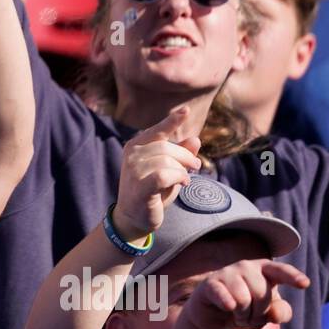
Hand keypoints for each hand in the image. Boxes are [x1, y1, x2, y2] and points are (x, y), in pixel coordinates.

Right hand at [114, 106, 201, 238]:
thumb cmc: (152, 191)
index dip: (172, 121)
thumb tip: (195, 139)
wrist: (133, 217)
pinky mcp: (140, 185)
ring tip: (185, 179)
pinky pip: (165, 175)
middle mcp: (132, 154)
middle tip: (196, 166)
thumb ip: (181, 154)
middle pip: (168, 148)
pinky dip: (179, 178)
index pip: (157, 131)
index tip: (185, 111)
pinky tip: (183, 183)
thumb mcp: (169, 170)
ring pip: (168, 162)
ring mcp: (134, 170)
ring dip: (182, 171)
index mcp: (136, 146)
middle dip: (186, 157)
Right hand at [182, 259, 309, 328]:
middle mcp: (247, 267)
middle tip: (249, 318)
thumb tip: (276, 314)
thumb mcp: (267, 314)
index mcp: (265, 270)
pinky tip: (227, 307)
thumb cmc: (246, 310)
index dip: (292, 277)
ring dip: (242, 317)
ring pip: (243, 299)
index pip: (281, 272)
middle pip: (261, 294)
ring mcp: (227, 273)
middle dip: (258, 314)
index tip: (305, 284)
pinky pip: (225, 297)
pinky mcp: (211, 283)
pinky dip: (228, 306)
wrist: (214, 315)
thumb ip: (280, 313)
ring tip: (237, 316)